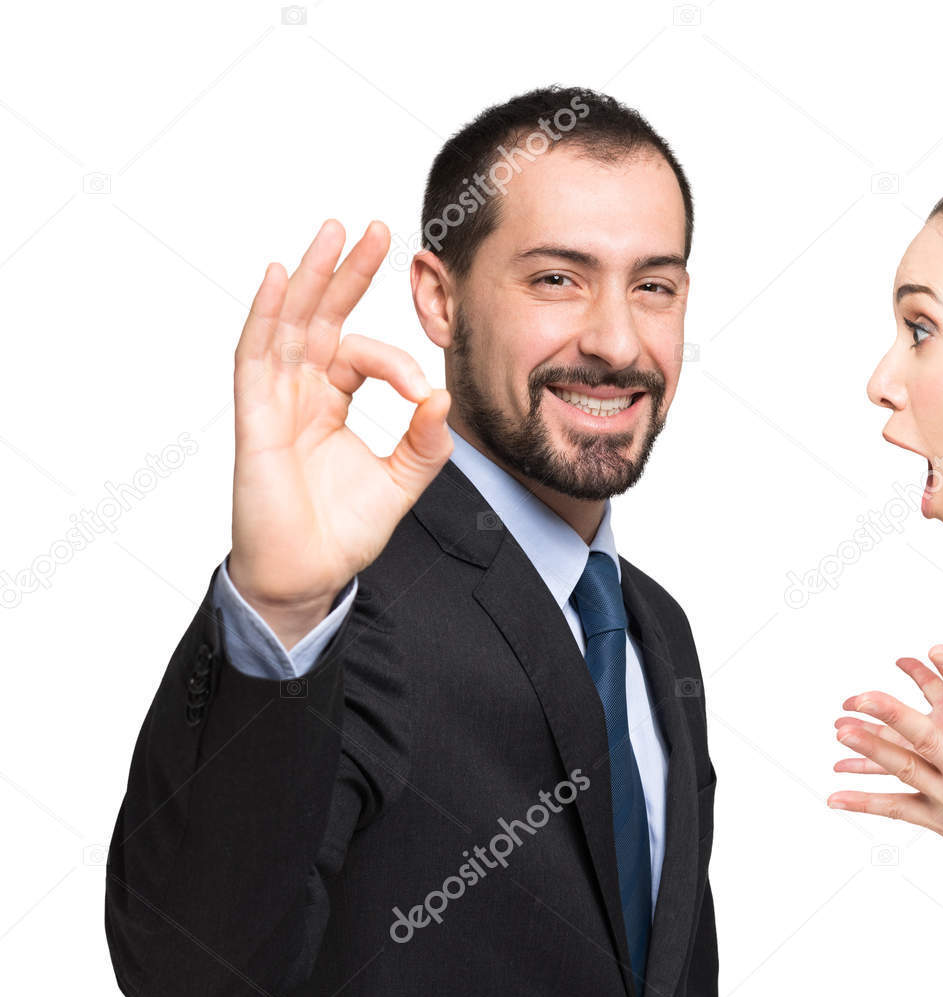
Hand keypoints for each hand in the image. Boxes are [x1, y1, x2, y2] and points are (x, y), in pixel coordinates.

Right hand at [230, 219, 452, 646]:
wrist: (309, 576)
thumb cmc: (344, 531)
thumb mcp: (402, 480)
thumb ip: (425, 440)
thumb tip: (440, 394)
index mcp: (330, 401)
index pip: (360, 353)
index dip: (395, 361)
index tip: (422, 390)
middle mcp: (299, 391)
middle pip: (320, 316)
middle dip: (346, 270)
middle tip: (374, 227)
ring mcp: (273, 399)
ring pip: (289, 322)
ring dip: (309, 275)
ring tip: (333, 231)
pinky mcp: (254, 416)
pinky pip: (254, 355)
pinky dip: (265, 314)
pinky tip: (277, 275)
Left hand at [826, 646, 942, 894]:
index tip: (935, 650)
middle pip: (927, 740)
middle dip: (892, 716)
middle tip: (861, 694)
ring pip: (905, 771)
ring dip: (870, 750)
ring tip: (840, 729)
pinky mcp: (939, 823)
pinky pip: (897, 811)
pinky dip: (865, 802)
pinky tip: (834, 794)